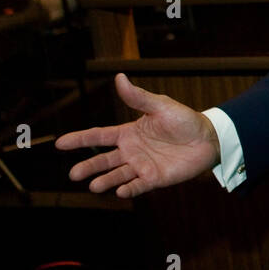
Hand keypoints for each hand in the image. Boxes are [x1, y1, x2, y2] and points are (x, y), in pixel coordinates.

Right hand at [55, 73, 221, 197]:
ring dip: (106, 181)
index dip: (79, 139)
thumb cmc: (184, 120)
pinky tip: (120, 192)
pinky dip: (129, 189)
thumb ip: (138, 97)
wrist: (208, 138)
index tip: (60, 143)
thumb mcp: (160, 105)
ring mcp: (142, 166)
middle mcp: (131, 151)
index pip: (99, 136)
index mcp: (128, 133)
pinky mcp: (155, 178)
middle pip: (104, 160)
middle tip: (72, 174)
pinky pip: (139, 185)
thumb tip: (119, 77)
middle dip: (88, 166)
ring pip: (118, 175)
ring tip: (93, 186)